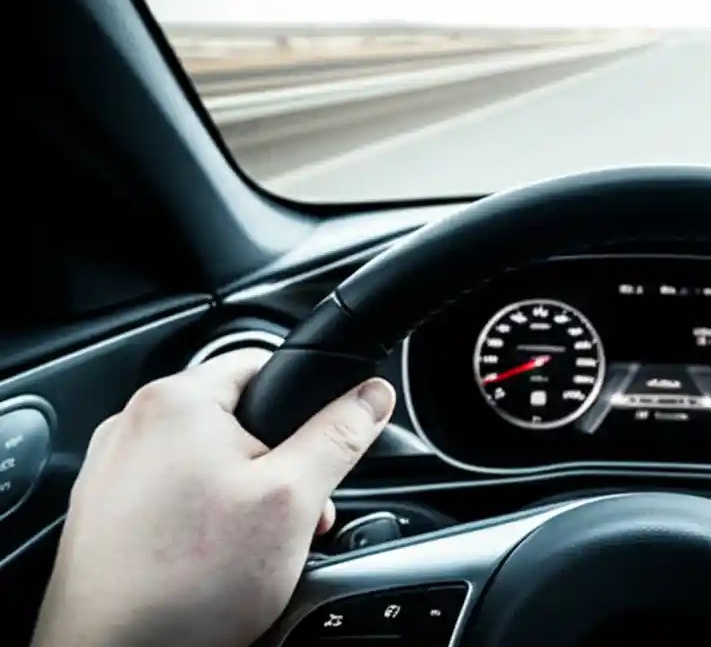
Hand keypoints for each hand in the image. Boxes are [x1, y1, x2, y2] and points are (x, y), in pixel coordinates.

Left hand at [33, 349, 395, 646]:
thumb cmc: (187, 584)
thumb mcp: (293, 500)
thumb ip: (338, 436)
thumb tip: (371, 395)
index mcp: (177, 401)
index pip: (264, 362)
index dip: (308, 403)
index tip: (325, 443)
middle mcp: (133, 425)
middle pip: (238, 421)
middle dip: (280, 466)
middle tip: (298, 515)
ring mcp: (111, 473)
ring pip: (207, 464)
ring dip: (245, 499)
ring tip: (255, 549)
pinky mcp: (105, 517)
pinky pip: (174, 500)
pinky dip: (203, 523)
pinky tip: (215, 564)